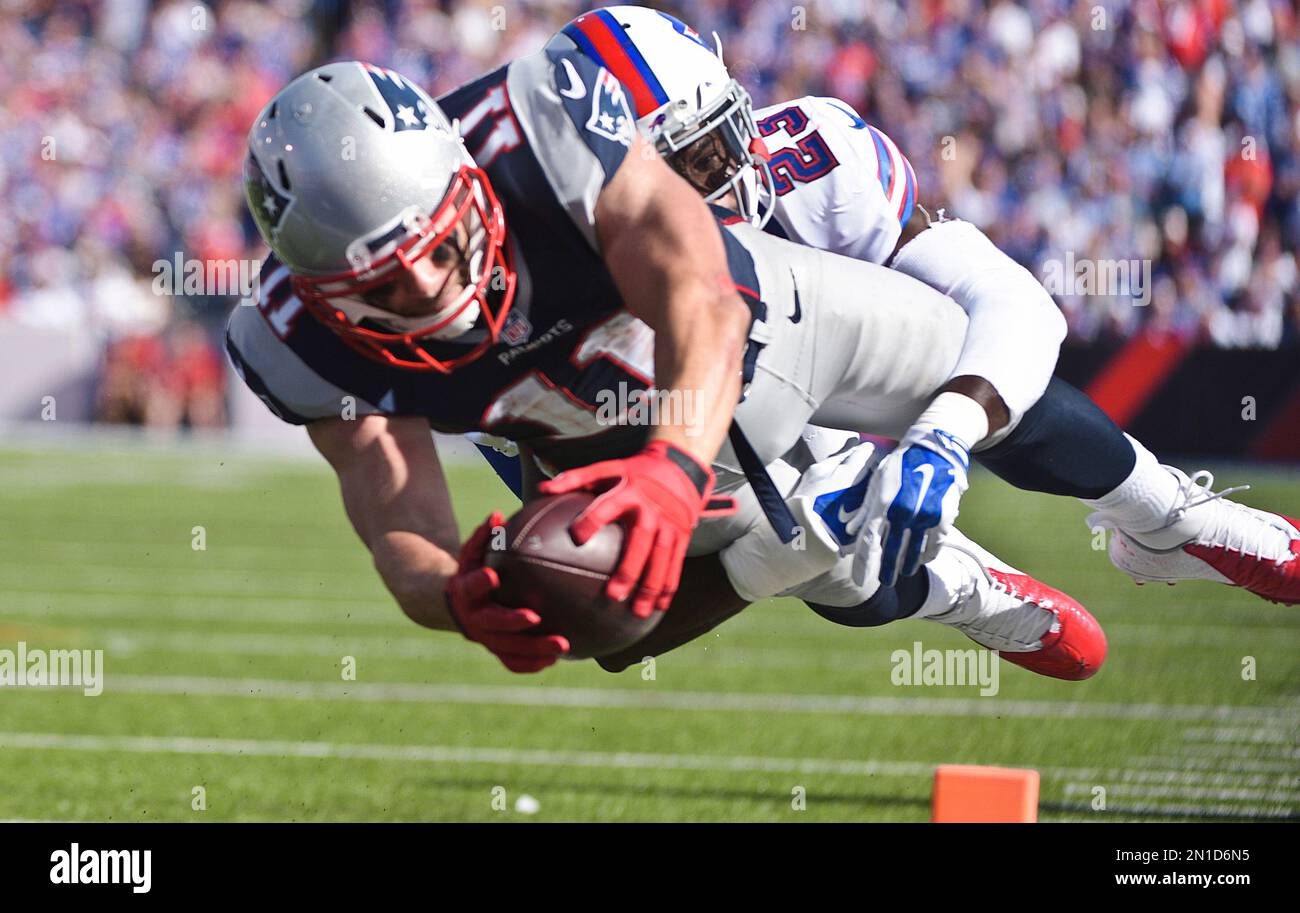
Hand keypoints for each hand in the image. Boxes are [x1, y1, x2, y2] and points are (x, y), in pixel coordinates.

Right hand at [446, 512, 568, 672]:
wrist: (458, 604)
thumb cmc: (474, 570)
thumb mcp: (474, 551)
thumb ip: (484, 536)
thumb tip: (497, 514)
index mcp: (466, 592)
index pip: (471, 586)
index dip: (480, 582)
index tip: (493, 575)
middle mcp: (473, 618)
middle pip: (492, 623)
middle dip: (513, 621)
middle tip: (536, 618)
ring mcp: (485, 638)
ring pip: (507, 649)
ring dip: (534, 650)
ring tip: (562, 646)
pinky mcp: (496, 650)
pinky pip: (512, 662)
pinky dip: (531, 664)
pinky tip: (554, 659)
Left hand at [538, 441, 732, 616]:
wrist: (679, 468)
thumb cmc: (633, 473)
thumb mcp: (606, 469)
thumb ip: (575, 479)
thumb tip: (542, 488)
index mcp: (628, 492)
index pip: (607, 506)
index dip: (592, 520)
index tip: (577, 538)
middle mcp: (650, 510)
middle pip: (640, 543)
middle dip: (628, 569)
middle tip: (612, 595)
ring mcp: (669, 525)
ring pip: (661, 560)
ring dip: (650, 587)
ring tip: (638, 613)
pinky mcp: (682, 536)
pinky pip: (675, 565)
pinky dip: (668, 587)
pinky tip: (659, 608)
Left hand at [852, 426, 969, 586]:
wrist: (934, 449)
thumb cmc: (900, 464)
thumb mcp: (877, 481)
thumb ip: (864, 507)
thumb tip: (849, 530)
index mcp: (882, 504)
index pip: (868, 541)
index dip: (862, 564)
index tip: (859, 580)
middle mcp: (902, 513)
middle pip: (891, 553)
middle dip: (886, 571)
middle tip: (885, 582)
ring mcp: (924, 517)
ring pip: (913, 553)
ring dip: (907, 566)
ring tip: (903, 573)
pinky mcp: (942, 518)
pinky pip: (933, 546)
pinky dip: (927, 555)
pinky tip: (923, 560)